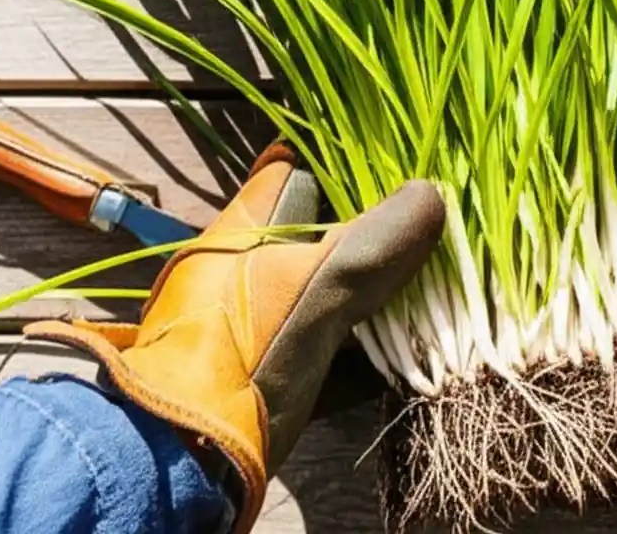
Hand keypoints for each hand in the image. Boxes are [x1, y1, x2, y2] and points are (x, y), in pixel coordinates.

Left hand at [25, 144, 444, 532]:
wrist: (181, 453)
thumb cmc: (241, 352)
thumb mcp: (316, 289)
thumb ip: (375, 242)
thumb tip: (433, 196)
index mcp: (247, 230)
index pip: (295, 170)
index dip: (347, 164)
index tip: (402, 173)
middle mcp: (249, 270)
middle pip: (326, 239)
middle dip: (381, 244)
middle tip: (435, 243)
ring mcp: (258, 326)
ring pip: (332, 299)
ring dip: (381, 306)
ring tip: (434, 303)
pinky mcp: (272, 379)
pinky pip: (332, 356)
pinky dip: (368, 359)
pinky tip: (408, 365)